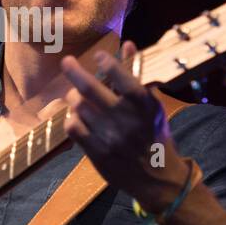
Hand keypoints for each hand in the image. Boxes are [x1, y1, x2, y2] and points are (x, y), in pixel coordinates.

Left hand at [59, 40, 189, 208]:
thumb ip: (138, 76)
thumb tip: (128, 44)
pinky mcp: (97, 153)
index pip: (122, 76)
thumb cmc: (155, 136)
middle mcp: (126, 120)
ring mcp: (110, 138)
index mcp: (144, 105)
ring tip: (77, 97)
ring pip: (79, 107)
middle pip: (91, 89)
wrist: (159, 180)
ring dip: (75, 98)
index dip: (107, 62)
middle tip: (66, 62)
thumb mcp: (153, 106)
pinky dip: (73, 120)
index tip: (98, 55)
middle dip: (74, 71)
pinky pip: (73, 127)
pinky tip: (78, 118)